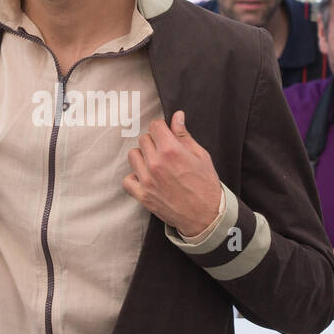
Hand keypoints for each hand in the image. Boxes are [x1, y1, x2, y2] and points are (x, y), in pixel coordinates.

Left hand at [122, 110, 221, 237]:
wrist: (205, 216)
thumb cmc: (206, 185)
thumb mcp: (201, 156)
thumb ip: (184, 136)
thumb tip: (177, 116)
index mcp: (171, 151)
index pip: (155, 126)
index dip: (161, 128)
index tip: (165, 134)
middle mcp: (156, 164)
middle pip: (144, 139)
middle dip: (154, 142)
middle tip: (164, 151)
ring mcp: (147, 180)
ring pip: (133, 156)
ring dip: (143, 157)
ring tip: (155, 164)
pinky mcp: (142, 195)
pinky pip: (127, 179)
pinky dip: (134, 178)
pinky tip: (146, 178)